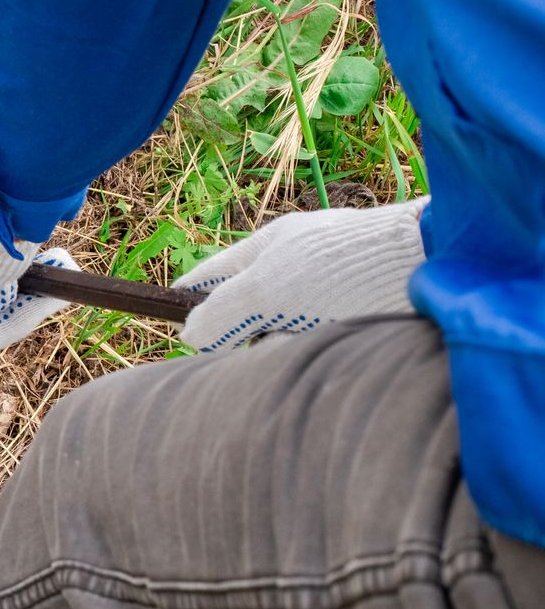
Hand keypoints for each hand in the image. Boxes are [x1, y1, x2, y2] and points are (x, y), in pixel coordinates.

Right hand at [175, 198, 427, 351]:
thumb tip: (188, 335)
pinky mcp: (365, 310)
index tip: (177, 327)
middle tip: (234, 356)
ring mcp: (334, 287)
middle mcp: (300, 265)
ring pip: (287, 326)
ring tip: (290, 361)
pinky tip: (322, 362)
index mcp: (270, 246)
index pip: (215, 274)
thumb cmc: (342, 269)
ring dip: (281, 346)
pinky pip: (323, 339)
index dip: (193, 299)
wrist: (430, 265)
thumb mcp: (267, 291)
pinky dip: (315, 353)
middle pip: (251, 306)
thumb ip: (221, 312)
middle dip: (240, 333)